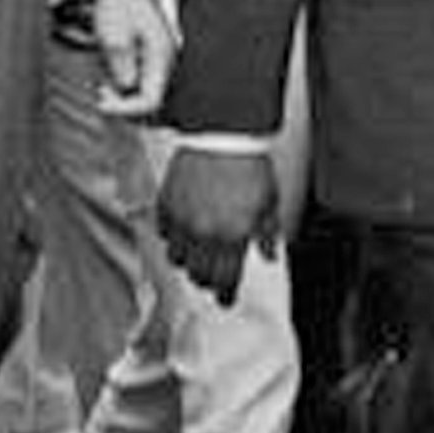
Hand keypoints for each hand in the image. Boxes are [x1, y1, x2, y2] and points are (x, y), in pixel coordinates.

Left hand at [88, 0, 173, 118]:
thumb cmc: (118, 1)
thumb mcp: (112, 33)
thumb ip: (120, 65)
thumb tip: (124, 88)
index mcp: (161, 56)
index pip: (151, 101)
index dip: (125, 109)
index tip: (101, 103)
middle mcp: (164, 60)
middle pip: (150, 98)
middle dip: (123, 103)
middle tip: (98, 93)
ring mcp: (158, 57)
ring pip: (143, 90)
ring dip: (122, 93)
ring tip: (100, 84)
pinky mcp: (149, 54)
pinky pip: (139, 78)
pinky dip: (122, 81)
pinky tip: (107, 73)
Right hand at [155, 144, 278, 304]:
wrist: (223, 134)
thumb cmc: (250, 168)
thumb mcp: (269, 202)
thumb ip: (267, 234)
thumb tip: (268, 255)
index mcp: (233, 237)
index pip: (225, 281)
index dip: (225, 294)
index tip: (226, 298)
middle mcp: (205, 234)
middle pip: (198, 276)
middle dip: (208, 280)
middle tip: (214, 276)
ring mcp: (182, 220)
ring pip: (177, 259)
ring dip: (188, 260)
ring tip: (197, 253)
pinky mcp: (166, 204)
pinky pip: (164, 233)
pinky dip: (173, 236)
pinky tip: (184, 229)